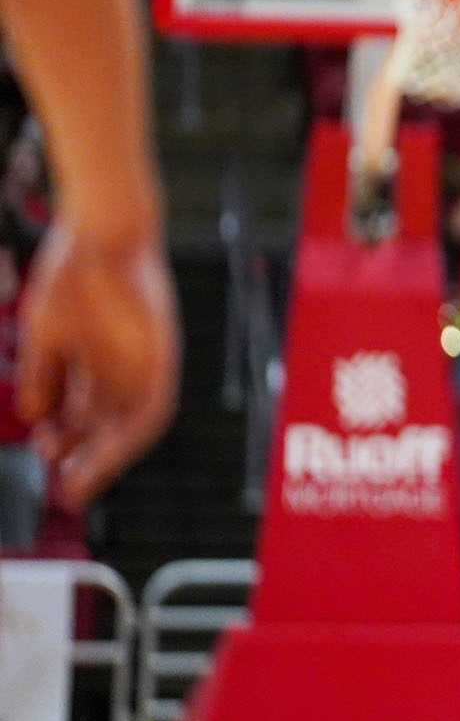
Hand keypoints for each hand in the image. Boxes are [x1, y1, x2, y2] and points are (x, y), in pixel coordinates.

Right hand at [18, 224, 179, 510]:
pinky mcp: (163, 351)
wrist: (104, 228)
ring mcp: (151, 360)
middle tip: (69, 492)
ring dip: (107, 454)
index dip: (84, 449)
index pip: (101, 418)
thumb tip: (35, 416)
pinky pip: (154, 399)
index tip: (57, 472)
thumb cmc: (73, 274)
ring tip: (76, 481)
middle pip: (118, 427)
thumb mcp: (49, 333)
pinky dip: (131, 427)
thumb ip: (45, 374)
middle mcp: (135, 366)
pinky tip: (96, 445)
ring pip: (134, 421)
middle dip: (94, 462)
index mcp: (110, 362)